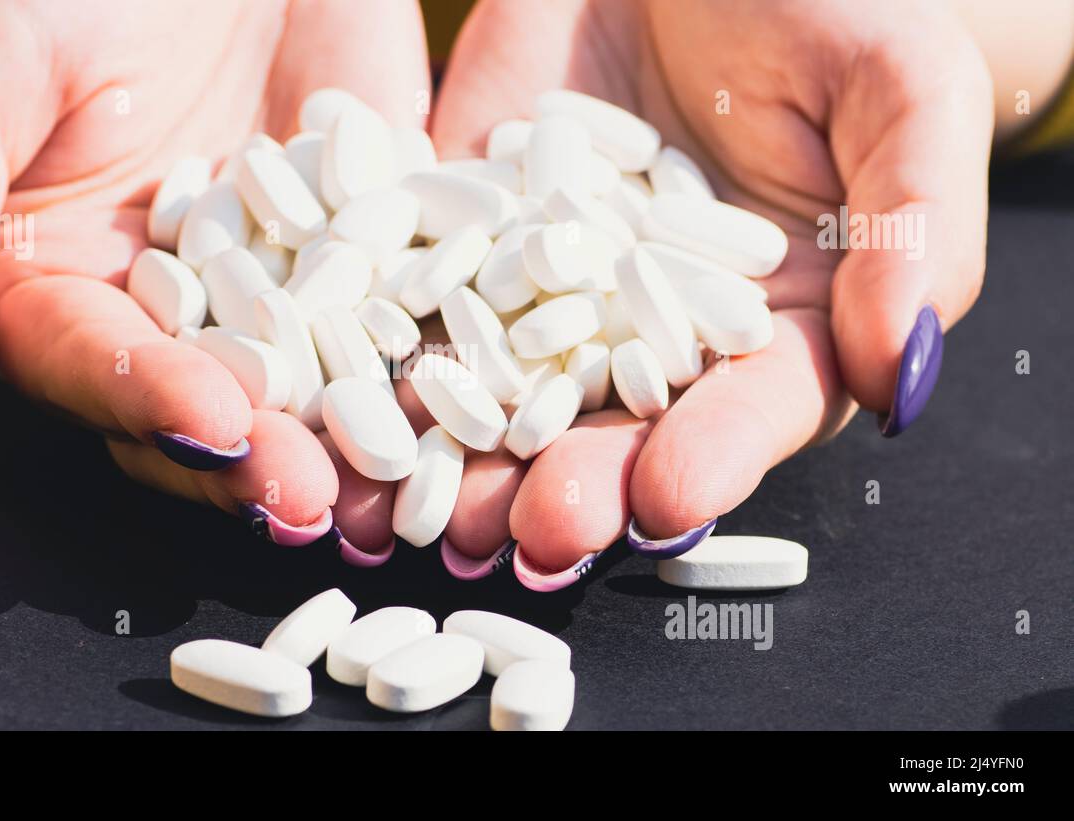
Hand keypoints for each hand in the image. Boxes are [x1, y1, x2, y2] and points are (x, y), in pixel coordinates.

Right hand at [0, 0, 429, 537]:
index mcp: (53, 278)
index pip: (87, 364)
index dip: (142, 400)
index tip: (205, 422)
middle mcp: (163, 304)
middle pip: (199, 405)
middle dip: (248, 455)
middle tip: (305, 496)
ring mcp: (274, 287)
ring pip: (302, 389)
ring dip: (338, 441)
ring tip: (379, 483)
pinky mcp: (366, 253)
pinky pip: (397, 318)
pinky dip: (424, 364)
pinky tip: (460, 402)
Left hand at [421, 0, 991, 585]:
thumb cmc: (835, 3)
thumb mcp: (900, 93)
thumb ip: (910, 235)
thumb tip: (900, 374)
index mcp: (774, 321)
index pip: (750, 409)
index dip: (713, 456)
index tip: (667, 498)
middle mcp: (653, 325)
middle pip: (613, 425)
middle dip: (569, 482)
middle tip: (525, 530)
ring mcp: (550, 281)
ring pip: (502, 385)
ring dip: (458, 456)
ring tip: (421, 509)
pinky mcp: (466, 227)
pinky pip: (419, 291)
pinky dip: (380, 347)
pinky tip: (342, 401)